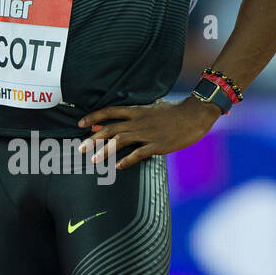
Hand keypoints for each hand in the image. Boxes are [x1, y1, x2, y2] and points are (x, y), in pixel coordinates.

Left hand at [77, 96, 221, 169]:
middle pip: (111, 128)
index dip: (94, 117)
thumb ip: (137, 113)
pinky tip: (118, 167)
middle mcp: (139, 121)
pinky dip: (128, 160)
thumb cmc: (174, 112)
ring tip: (94, 160)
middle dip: (93, 138)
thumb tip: (122, 116)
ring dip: (106, 150)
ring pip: (121, 141)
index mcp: (137, 111)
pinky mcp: (158, 145)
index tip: (80, 124)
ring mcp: (148, 133)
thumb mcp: (153, 108)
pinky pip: (139, 153)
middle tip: (80, 149)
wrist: (195, 114)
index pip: (110, 111)